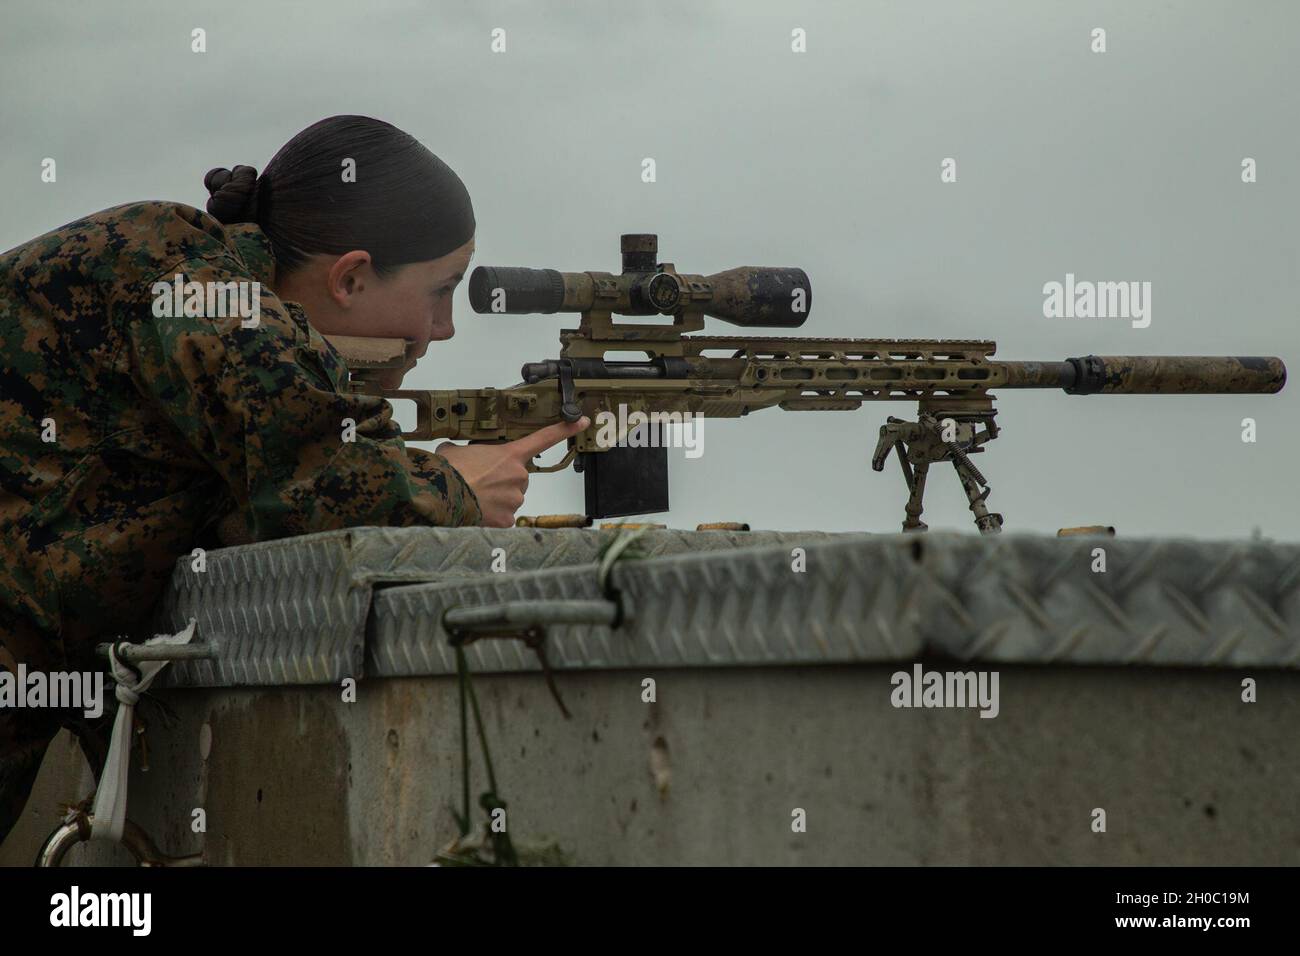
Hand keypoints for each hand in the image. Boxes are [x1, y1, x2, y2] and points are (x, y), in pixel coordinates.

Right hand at [435, 417, 589, 526]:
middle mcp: (518, 476)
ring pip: (511, 498)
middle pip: (518, 478)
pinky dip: (493, 516)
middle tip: (480, 482)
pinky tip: (478, 511)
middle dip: (502, 481)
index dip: (565, 429)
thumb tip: (455, 452)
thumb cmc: (448, 471)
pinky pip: (505, 517)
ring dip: (497, 498)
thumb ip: (466, 450)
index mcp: (509, 455)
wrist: (442, 496)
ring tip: (475, 496)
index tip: (582, 422)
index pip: (543, 439)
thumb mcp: (455, 450)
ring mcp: (515, 498)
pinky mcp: (508, 519)